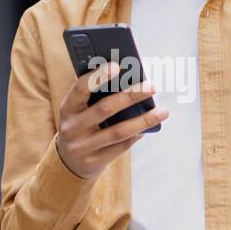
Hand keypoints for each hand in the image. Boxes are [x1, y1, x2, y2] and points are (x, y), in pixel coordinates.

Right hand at [55, 61, 168, 178]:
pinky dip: (136, 135)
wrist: (69, 162)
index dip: (97, 77)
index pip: (80, 89)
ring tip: (163, 112)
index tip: (117, 66)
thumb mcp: (79, 111)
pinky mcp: (94, 162)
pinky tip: (148, 127)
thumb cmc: (81, 125)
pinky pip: (121, 147)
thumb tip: (130, 81)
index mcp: (67, 108)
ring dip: (143, 120)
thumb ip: (95, 97)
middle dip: (130, 96)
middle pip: (104, 109)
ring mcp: (82, 147)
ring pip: (118, 132)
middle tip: (152, 86)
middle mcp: (72, 128)